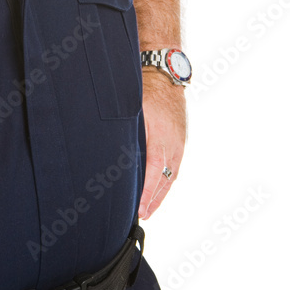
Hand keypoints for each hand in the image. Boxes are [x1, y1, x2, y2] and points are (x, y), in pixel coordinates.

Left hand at [138, 70, 186, 218]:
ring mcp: (180, 142)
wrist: (166, 73)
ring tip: (149, 210)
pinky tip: (158, 190)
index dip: (147, 192)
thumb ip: (124, 130)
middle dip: (154, 200)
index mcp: (160, 135)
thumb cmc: (144, 88)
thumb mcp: (131, 108)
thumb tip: (108, 149)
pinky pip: (175, 166)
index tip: (141, 210)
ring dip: (160, 194)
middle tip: (142, 216)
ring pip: (171, 175)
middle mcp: (173, 142)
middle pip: (165, 179)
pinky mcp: (181, 140)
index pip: (154, 171)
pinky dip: (166, 181)